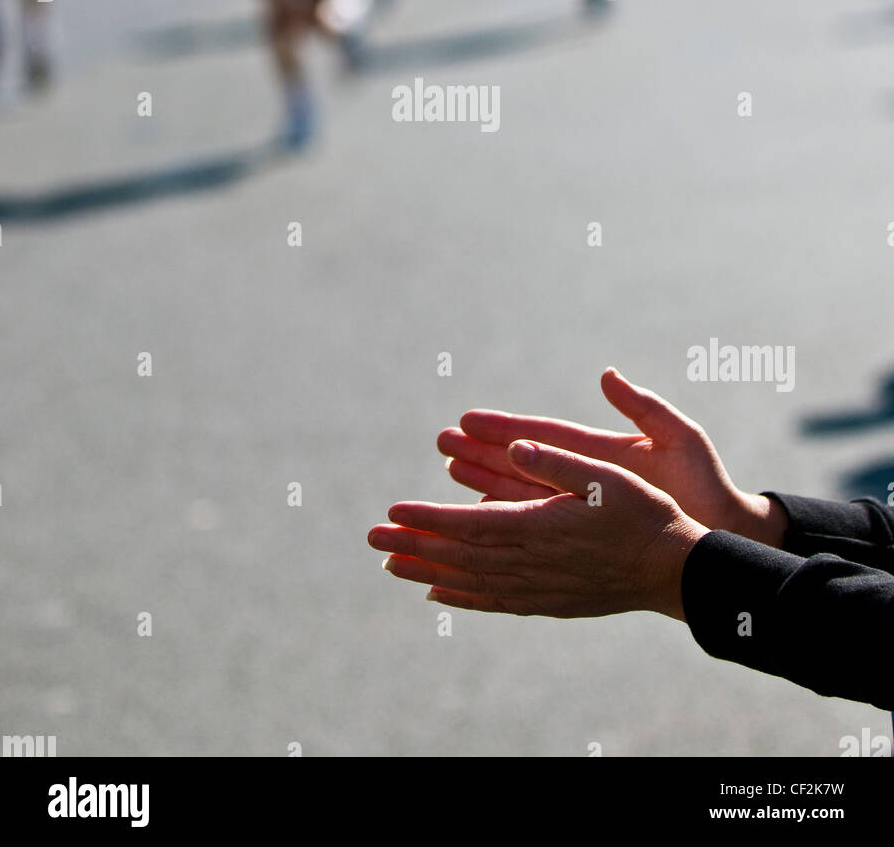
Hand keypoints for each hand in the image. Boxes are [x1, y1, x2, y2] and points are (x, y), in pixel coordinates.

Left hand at [369, 442, 707, 619]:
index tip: (393, 511)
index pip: (471, 524)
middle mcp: (534, 563)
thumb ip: (558, 462)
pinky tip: (440, 593)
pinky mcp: (550, 602)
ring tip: (391, 563)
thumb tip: (517, 446)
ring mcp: (540, 588)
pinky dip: (463, 597)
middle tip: (371, 536)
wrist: (676, 570)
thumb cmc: (645, 514)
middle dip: (415, 544)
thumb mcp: (608, 476)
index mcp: (542, 528)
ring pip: (472, 581)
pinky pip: (495, 602)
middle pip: (461, 555)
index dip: (430, 518)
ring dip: (429, 570)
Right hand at [438, 368, 786, 545]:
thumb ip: (645, 407)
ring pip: (524, 496)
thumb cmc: (707, 485)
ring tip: (449, 470)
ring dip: (486, 484)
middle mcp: (587, 477)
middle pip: (524, 463)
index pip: (545, 436)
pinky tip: (479, 522)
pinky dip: (510, 524)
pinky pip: (540, 528)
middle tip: (442, 442)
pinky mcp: (588, 534)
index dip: (506, 428)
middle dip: (482, 452)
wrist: (726, 534)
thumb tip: (609, 374)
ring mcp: (584, 506)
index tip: (468, 418)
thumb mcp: (681, 438)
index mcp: (603, 453)